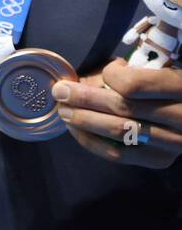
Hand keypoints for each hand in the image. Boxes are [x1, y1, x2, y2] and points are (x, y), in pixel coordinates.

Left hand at [53, 58, 181, 168]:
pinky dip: (92, 141)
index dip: (112, 76)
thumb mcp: (160, 69)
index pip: (135, 84)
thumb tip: (86, 79)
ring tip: (64, 111)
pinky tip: (76, 130)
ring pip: (118, 132)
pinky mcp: (160, 160)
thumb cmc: (168, 86)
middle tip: (60, 91)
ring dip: (84, 120)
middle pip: (122, 108)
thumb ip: (132, 70)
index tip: (105, 70)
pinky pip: (119, 154)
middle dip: (84, 98)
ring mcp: (174, 143)